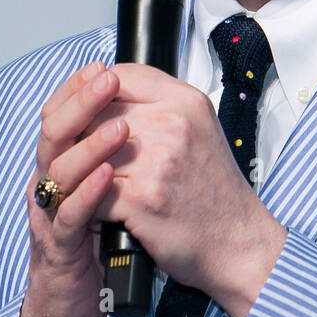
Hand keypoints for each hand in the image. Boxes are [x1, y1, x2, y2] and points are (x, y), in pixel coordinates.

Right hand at [15, 60, 128, 316]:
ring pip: (57, 171)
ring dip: (89, 145)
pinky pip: (68, 216)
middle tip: (107, 80)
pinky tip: (107, 178)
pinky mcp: (58, 247)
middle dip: (80, 102)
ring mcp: (49, 214)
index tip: (103, 66)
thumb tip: (133, 113)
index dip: (77, 88)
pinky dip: (87, 194)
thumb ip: (109, 154)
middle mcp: (48, 183)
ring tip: (119, 127)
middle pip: (53, 131)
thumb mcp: (103, 187)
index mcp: (60, 164)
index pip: (60, 114)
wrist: (76, 302)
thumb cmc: (96, 240)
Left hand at [94, 63, 287, 316]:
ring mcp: (154, 160)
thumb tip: (108, 87)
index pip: (119, 75)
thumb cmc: (214, 189)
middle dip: (83, 135)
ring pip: (86, 150)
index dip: (95, 92)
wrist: (236, 241)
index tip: (91, 109)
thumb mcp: (199, 127)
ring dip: (80, 168)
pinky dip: (88, 200)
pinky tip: (99, 205)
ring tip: (84, 179)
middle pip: (97, 112)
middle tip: (80, 152)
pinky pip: (89, 188)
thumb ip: (160, 103)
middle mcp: (170, 123)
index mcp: (184, 100)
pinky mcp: (138, 197)